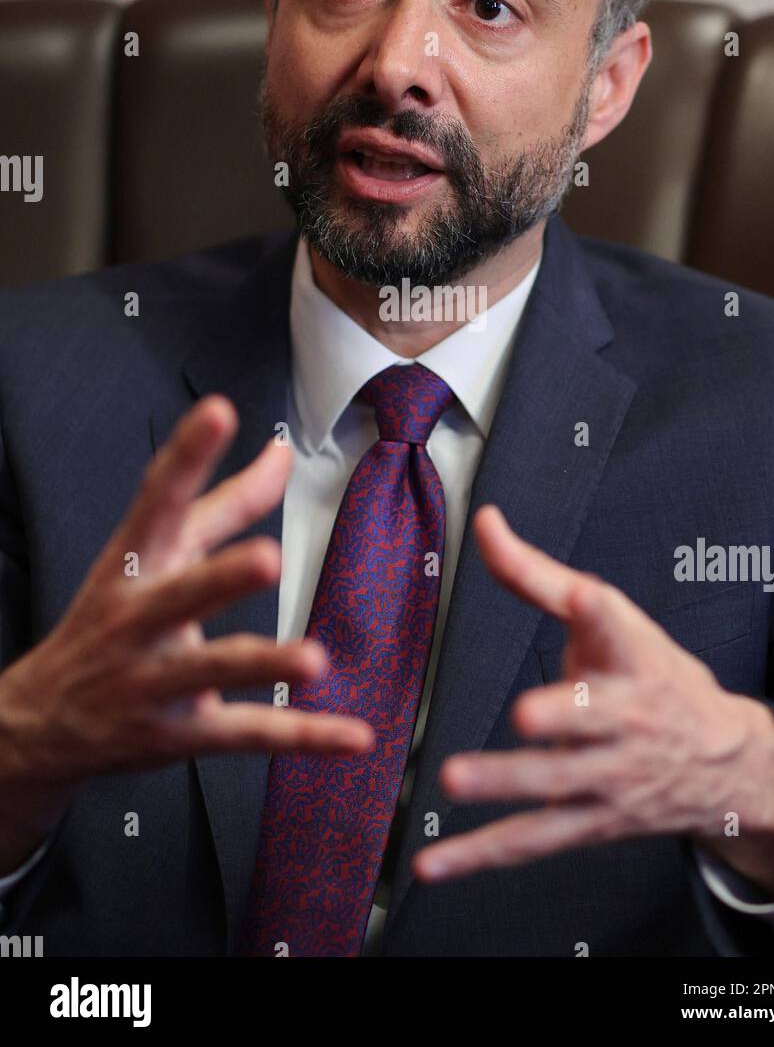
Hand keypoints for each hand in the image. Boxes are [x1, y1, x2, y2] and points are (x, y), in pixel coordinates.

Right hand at [0, 395, 372, 871]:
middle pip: (183, 594)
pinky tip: (353, 735)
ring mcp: (158, 679)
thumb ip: (226, 503)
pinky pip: (247, 734)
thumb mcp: (157, 553)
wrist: (44, 719)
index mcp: (136, 562)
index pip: (158, 500)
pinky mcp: (182, 732)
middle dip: (222, 578)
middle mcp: (141, 619)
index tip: (217, 413)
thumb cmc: (116, 614)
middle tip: (266, 559)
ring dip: (264, 665)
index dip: (187, 456)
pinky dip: (303, 735)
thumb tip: (281, 452)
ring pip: (214, 670)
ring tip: (313, 660)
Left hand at [413, 505, 773, 895]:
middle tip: (525, 715)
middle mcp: (628, 719)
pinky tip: (433, 863)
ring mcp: (611, 778)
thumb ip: (539, 575)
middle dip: (561, 717)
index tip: (583, 598)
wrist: (721, 762)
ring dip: (508, 785)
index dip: (599, 612)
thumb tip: (486, 521)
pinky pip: (532, 841)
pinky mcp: (589, 823)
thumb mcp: (609, 616)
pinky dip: (480, 856)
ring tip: (454, 778)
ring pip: (558, 785)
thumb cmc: (649, 673)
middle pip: (594, 719)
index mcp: (633, 657)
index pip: (620, 627)